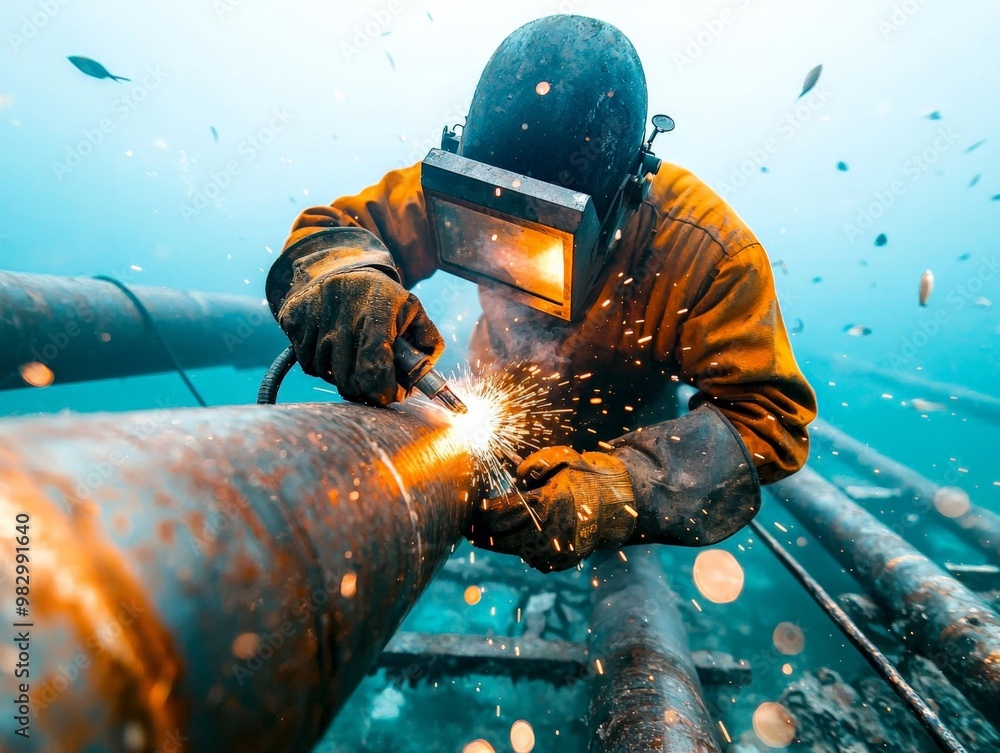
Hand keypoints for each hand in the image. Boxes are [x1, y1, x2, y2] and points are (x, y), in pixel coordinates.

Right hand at [278, 267, 442, 405]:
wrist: (340, 265)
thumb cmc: (381, 295)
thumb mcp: (412, 310)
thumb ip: (428, 342)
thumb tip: (422, 378)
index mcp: (375, 314)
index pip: (374, 369)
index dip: (382, 391)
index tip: (389, 394)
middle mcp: (342, 318)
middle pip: (348, 381)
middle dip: (364, 388)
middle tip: (372, 379)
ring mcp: (314, 319)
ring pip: (325, 374)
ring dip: (340, 374)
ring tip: (351, 353)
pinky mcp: (293, 320)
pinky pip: (307, 362)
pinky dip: (320, 363)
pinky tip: (331, 345)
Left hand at [464, 446, 635, 571]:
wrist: (616, 504)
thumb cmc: (584, 476)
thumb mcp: (563, 458)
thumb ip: (536, 464)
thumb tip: (515, 479)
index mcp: (549, 501)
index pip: (502, 512)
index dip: (480, 514)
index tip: (469, 511)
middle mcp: (553, 528)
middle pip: (503, 538)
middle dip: (481, 534)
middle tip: (467, 529)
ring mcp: (559, 548)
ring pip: (515, 552)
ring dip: (499, 543)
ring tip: (485, 534)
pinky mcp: (564, 561)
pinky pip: (533, 560)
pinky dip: (522, 550)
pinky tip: (518, 538)